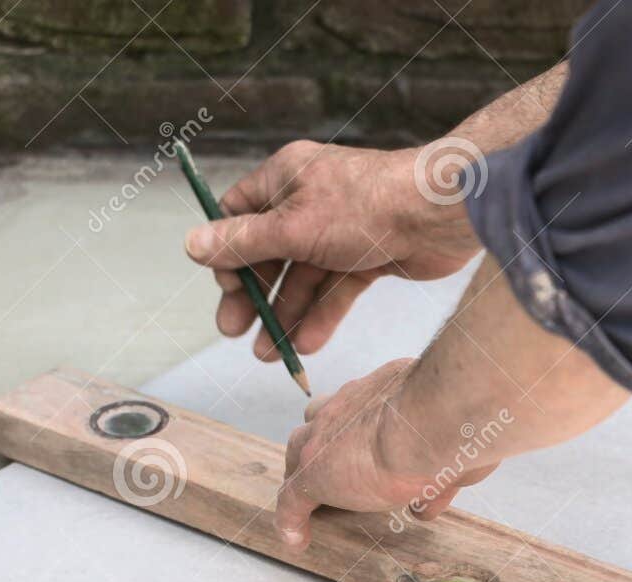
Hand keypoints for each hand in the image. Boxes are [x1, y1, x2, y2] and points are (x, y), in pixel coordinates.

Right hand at [184, 141, 480, 361]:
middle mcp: (312, 201)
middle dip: (253, 294)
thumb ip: (243, 241)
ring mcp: (342, 231)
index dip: (227, 251)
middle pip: (270, 252)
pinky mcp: (370, 256)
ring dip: (285, 314)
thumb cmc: (366, 207)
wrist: (439, 215)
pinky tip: (305, 344)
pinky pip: (336, 289)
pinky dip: (321, 315)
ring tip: (268, 354)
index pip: (240, 213)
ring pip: (304, 277)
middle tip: (234, 332)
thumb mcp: (293, 227)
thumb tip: (193, 245)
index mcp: (286, 178)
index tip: (223, 287)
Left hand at [275, 359, 496, 547]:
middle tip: (333, 469)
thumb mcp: (455, 456)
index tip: (367, 448)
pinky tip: (295, 539)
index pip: (362, 407)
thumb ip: (439, 481)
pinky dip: (292, 520)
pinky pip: (291, 499)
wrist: (433, 423)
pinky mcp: (313, 473)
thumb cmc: (457, 428)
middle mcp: (351, 405)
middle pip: (320, 420)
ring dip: (305, 473)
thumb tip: (426, 507)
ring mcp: (326, 437)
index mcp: (385, 393)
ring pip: (299, 452)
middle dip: (323, 442)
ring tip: (309, 501)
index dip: (362, 429)